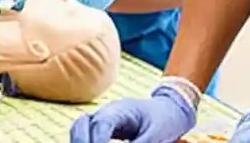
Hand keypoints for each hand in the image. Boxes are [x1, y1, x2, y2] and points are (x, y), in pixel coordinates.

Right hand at [70, 86, 196, 142]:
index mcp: (120, 110)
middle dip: (80, 142)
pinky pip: (87, 135)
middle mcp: (107, 112)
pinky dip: (86, 142)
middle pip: (81, 124)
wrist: (169, 110)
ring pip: (80, 129)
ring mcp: (103, 119)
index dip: (97, 142)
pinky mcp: (104, 129)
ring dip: (81, 142)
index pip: (100, 124)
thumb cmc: (165, 120)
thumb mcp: (156, 135)